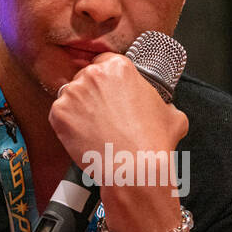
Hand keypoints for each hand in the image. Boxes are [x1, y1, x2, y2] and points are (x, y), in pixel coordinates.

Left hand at [47, 52, 188, 178]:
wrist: (133, 168)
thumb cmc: (152, 143)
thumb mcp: (172, 115)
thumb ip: (164, 104)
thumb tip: (166, 109)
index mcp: (119, 67)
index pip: (105, 63)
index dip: (107, 81)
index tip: (109, 94)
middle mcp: (93, 74)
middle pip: (86, 78)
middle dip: (92, 95)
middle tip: (103, 115)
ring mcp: (73, 93)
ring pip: (71, 97)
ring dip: (79, 109)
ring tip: (95, 129)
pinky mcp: (59, 113)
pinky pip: (60, 116)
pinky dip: (68, 126)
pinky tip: (84, 137)